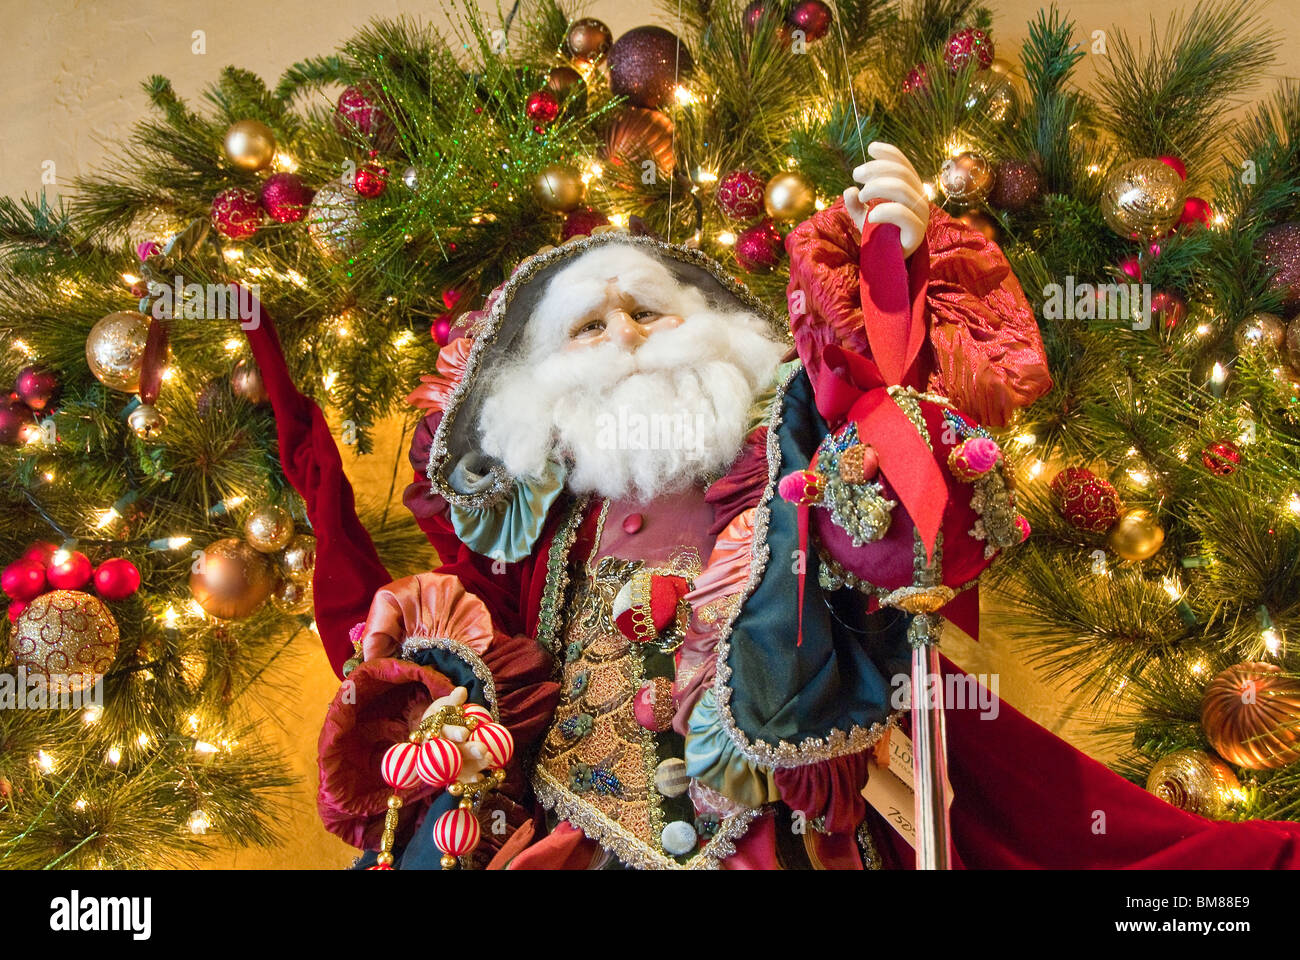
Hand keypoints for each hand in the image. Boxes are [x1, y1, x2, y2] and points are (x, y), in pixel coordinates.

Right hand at [420, 686, 491, 782]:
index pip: (444, 732)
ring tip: (490, 759)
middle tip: (483, 749)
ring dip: (475, 765)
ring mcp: (445, 764)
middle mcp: (437, 750)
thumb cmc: (443, 716)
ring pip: (459, 767)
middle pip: (453, 752)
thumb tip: (461, 691)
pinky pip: (463, 779)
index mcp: (433, 732)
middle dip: (468, 751)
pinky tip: (483, 779)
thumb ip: (453, 701)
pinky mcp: (453, 774)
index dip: (454, 733)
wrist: (436, 732)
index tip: (465, 732)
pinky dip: (472, 780)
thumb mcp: (445, 705)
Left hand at [844, 142, 930, 256]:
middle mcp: (919, 199)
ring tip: (862, 195)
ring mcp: (920, 215)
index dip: (889, 153)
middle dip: (876, 169)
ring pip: (902, 188)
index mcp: (911, 190)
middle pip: (901, 173)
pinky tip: (871, 214)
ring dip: (877, 186)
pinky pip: (903, 213)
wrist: (890, 265)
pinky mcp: (916, 233)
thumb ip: (856, 204)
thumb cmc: (880, 238)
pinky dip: (884, 210)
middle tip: (856, 175)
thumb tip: (849, 190)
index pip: (904, 165)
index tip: (870, 148)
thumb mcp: (863, 217)